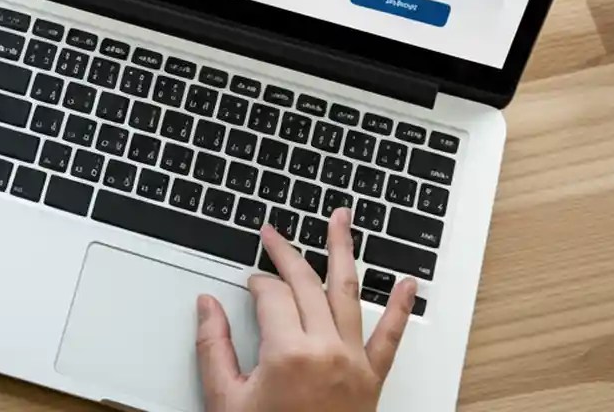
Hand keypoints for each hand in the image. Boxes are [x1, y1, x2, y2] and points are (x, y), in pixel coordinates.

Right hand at [196, 209, 416, 411]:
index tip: (247, 281)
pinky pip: (391, 338)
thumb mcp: (225, 400)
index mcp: (288, 353)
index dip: (255, 282)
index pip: (270, 295)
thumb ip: (213, 347)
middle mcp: (325, 350)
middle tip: (274, 232)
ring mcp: (353, 362)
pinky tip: (408, 284)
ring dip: (345, 251)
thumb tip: (205, 306)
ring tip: (344, 220)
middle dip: (287, 252)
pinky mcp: (372, 379)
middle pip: (306, 284)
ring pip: (349, 293)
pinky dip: (402, 309)